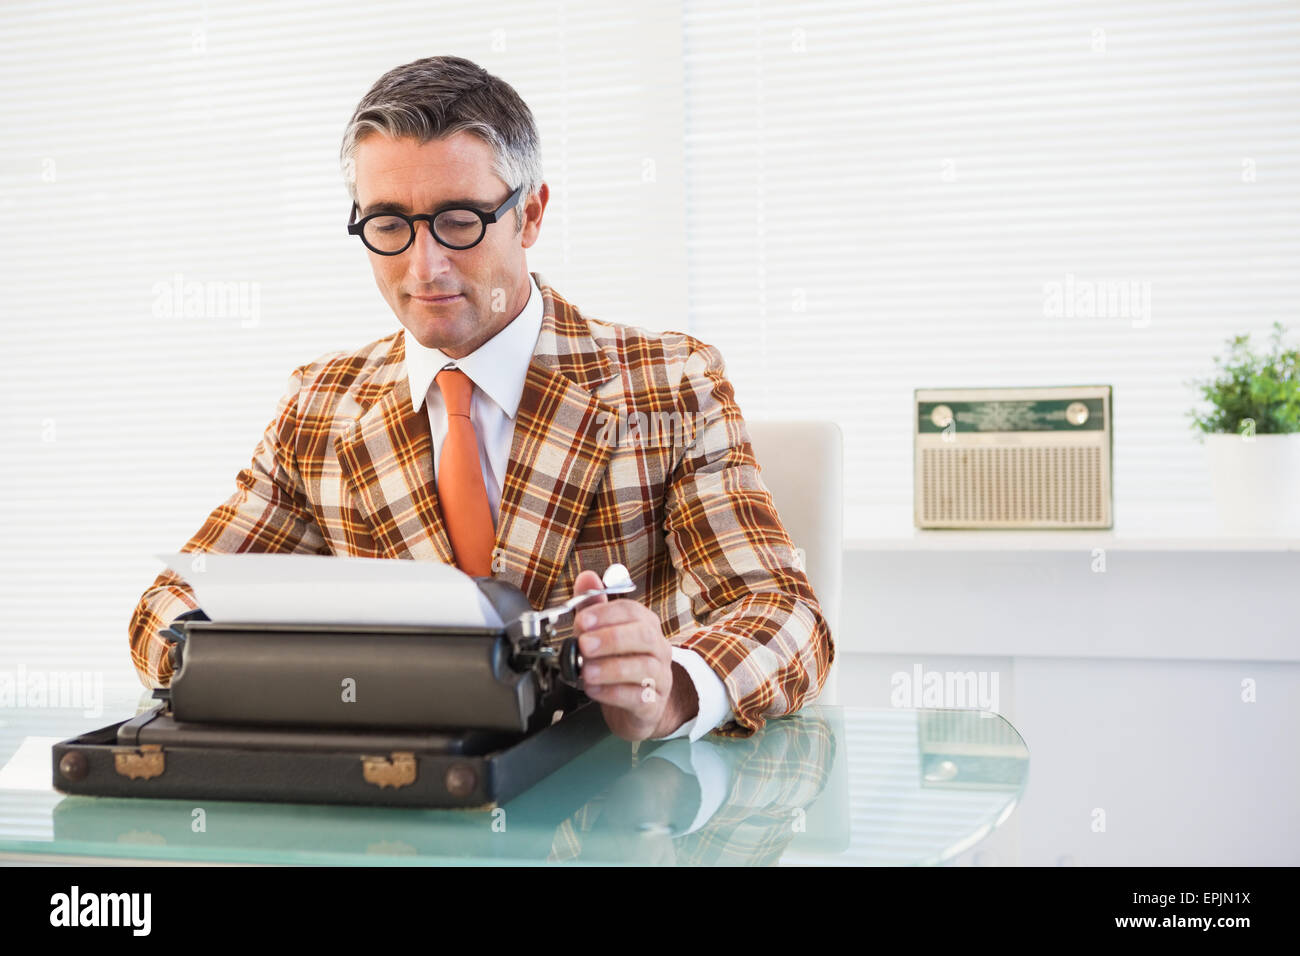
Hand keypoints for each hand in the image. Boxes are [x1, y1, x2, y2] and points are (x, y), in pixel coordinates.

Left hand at [571, 570, 697, 741]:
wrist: (637, 705)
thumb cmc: (619, 662)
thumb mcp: (603, 633)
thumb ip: (593, 606)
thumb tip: (586, 576)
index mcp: (645, 625)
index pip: (632, 611)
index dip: (606, 613)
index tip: (582, 621)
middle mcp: (657, 648)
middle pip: (644, 636)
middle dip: (611, 638)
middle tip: (583, 645)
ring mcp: (659, 677)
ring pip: (644, 667)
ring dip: (610, 668)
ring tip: (585, 671)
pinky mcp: (653, 705)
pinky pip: (638, 697)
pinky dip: (612, 693)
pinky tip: (592, 690)